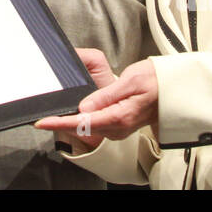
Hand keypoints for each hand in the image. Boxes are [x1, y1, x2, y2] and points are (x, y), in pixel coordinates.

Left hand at [35, 49, 157, 149]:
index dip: (61, 123)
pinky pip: (93, 126)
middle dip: (60, 124)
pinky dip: (79, 121)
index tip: (43, 122)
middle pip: (82, 128)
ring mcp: (117, 129)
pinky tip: (70, 114)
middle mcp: (117, 127)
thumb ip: (106, 95)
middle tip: (41, 118)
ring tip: (51, 116)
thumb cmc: (154, 81)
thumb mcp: (130, 81)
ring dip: (69, 123)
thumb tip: (84, 108)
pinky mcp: (116, 125)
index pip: (84, 123)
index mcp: (119, 117)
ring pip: (86, 128)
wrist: (170, 89)